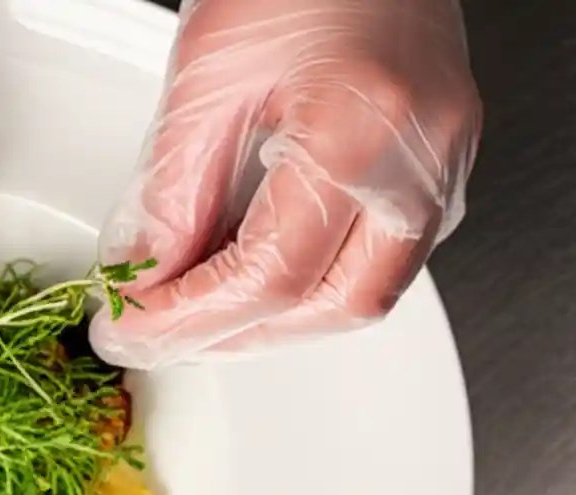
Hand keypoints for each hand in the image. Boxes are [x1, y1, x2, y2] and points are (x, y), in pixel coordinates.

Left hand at [92, 0, 480, 366]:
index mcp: (363, 133)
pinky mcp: (441, 165)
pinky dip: (307, 283)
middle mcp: (423, 162)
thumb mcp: (207, 77)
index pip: (269, 277)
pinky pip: (380, 257)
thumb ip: (173, 190)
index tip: (130, 330)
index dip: (189, 320)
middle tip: (157, 334)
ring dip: (272, 320)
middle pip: (330, 305)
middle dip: (233, 336)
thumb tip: (144, 272)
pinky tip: (251, 277)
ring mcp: (445, 166)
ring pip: (362, 295)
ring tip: (195, 313)